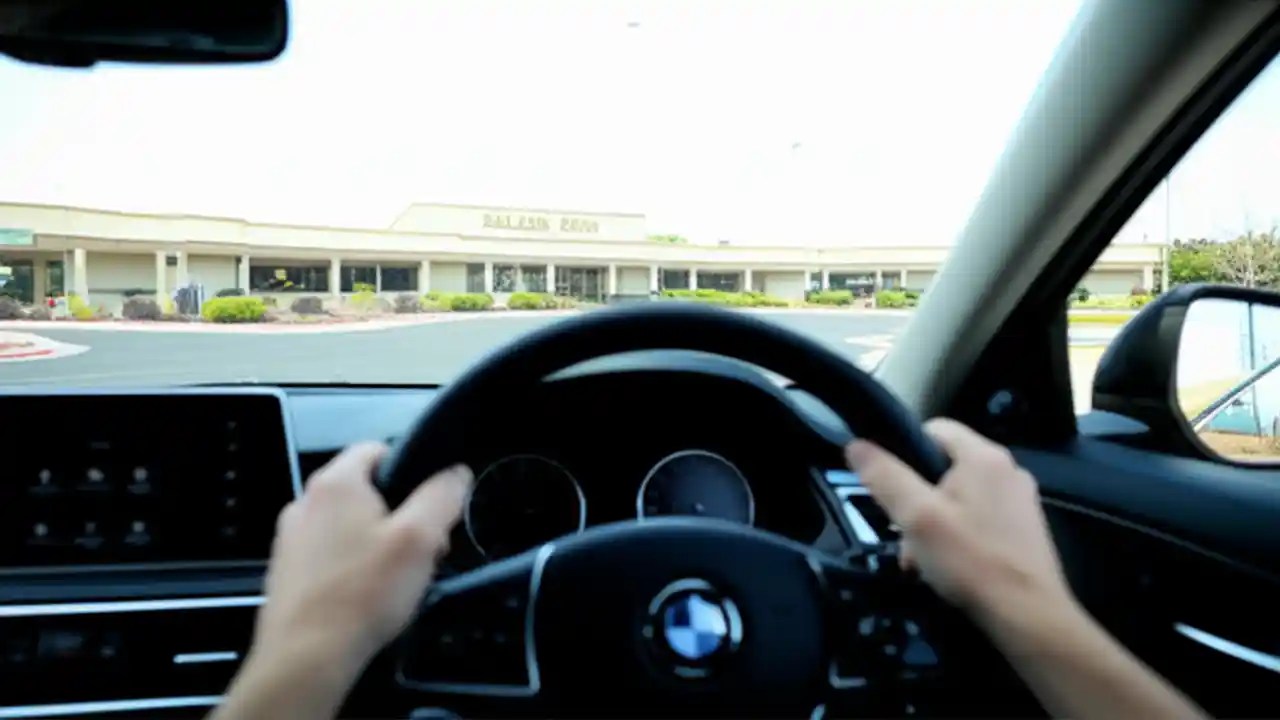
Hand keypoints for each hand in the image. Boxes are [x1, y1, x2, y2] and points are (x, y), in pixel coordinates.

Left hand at [217, 444, 470, 719]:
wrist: (306, 657)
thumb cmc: (361, 595)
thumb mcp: (420, 539)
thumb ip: (442, 496)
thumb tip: (456, 473)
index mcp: (336, 483)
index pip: (377, 448)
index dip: (410, 467)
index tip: (429, 500)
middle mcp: (305, 503)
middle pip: (364, 491)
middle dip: (398, 513)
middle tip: (421, 547)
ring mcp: (291, 539)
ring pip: (347, 525)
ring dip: (374, 542)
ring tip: (395, 578)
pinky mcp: (287, 572)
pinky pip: (329, 556)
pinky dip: (351, 568)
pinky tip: (366, 596)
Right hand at [844, 418, 1069, 624]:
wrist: (1028, 616)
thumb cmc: (971, 560)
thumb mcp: (916, 517)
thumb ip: (885, 477)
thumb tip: (856, 445)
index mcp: (984, 456)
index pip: (934, 428)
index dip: (904, 449)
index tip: (888, 485)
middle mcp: (1008, 469)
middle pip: (945, 466)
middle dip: (917, 498)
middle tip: (903, 533)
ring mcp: (1021, 500)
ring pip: (960, 496)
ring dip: (934, 522)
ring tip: (922, 559)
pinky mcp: (1026, 529)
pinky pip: (980, 518)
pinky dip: (959, 535)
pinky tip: (949, 566)